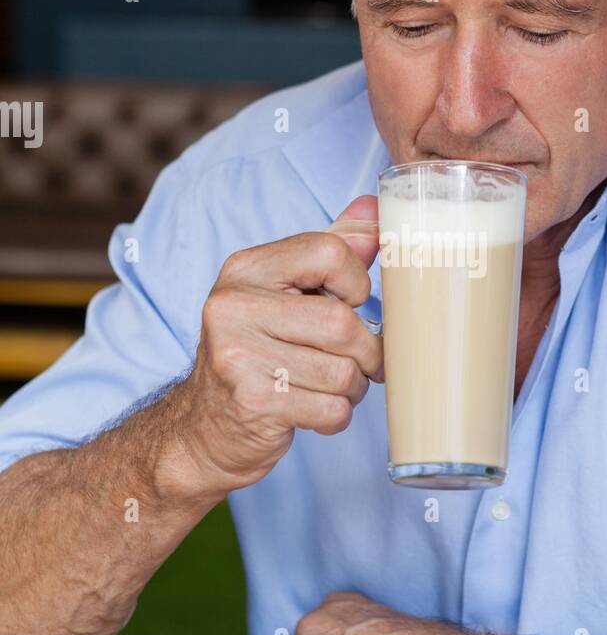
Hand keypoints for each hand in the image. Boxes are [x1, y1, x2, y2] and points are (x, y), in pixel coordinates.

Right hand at [167, 197, 383, 498]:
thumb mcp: (285, 291)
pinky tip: (312, 410)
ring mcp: (237, 356)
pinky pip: (331, 409)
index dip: (357, 283)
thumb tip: (375, 207)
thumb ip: (330, 248)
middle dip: (366, 351)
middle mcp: (233, 306)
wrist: (203, 427)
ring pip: (343, 372)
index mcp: (245, 269)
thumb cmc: (258, 351)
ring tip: (328, 386)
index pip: (330, 252)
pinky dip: (336, 416)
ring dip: (352, 388)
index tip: (351, 302)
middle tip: (357, 361)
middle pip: (342, 322)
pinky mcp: (251, 403)